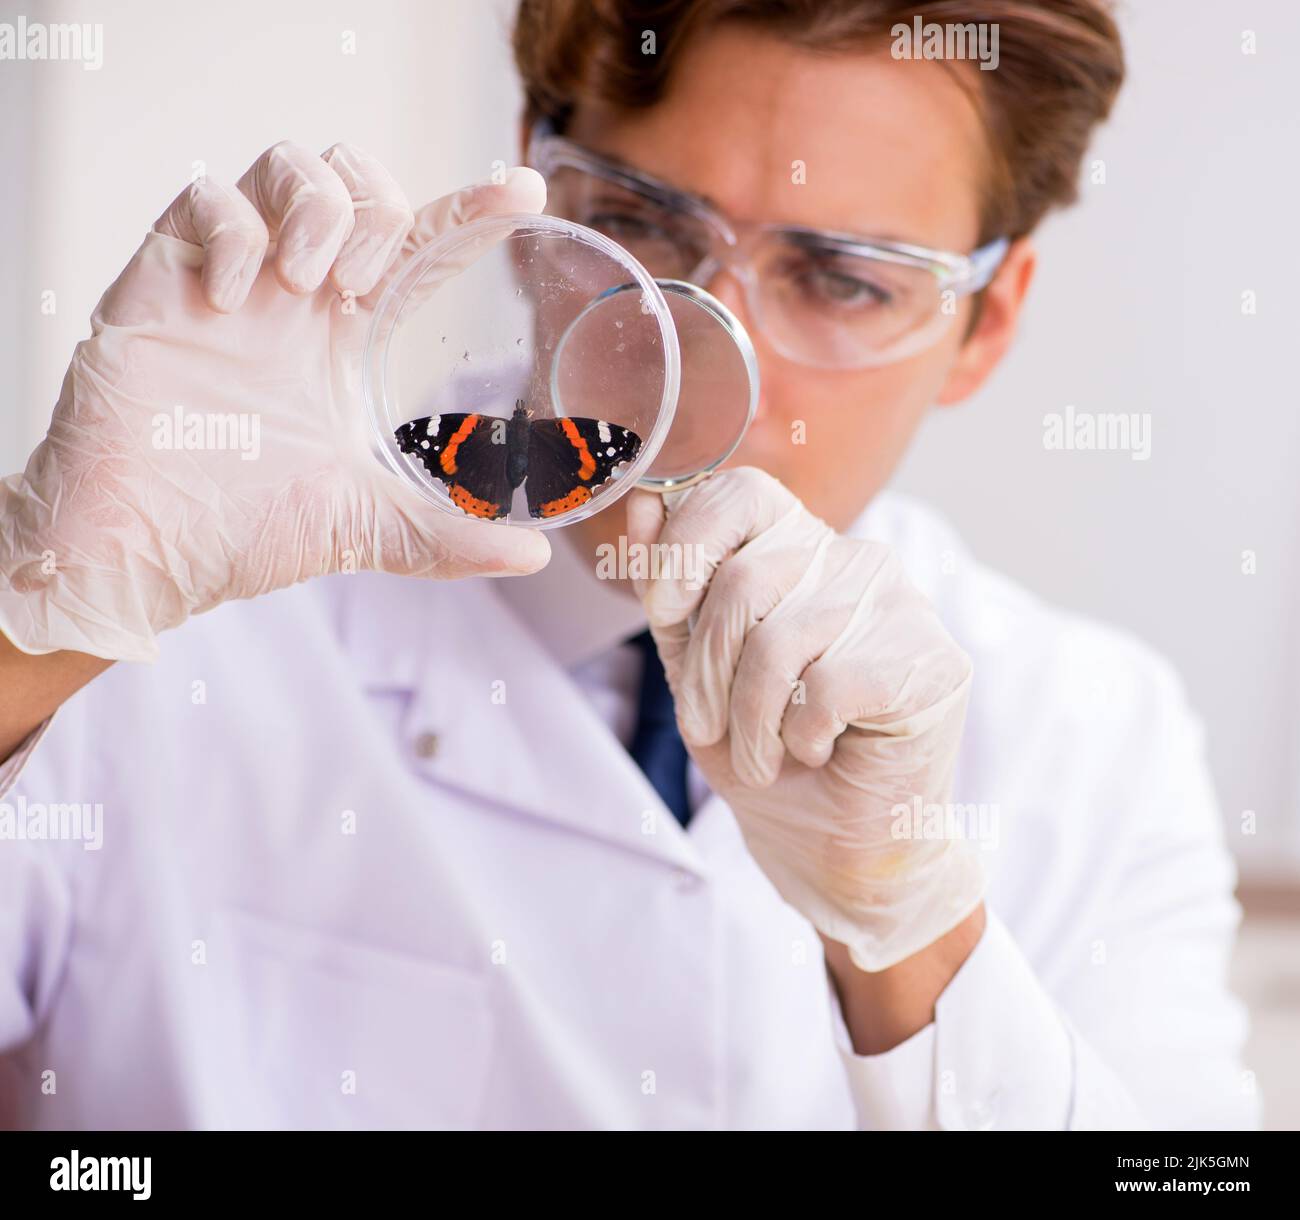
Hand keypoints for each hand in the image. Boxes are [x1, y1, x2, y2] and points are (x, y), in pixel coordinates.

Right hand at [0, 142, 550, 663]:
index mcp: (346, 339)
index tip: (523, 196)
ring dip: (316, 208)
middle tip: (362, 283)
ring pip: (288, 165)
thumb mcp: (365, 526)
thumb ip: (448, 536)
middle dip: (378, 205)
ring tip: (308, 285)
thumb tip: (534, 554)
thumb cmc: (244, 529)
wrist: (143, 547)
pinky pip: (205, 197)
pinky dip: (233, 229)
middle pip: (354, 179)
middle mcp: (294, 297)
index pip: (419, 251)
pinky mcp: (164, 274)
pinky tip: (233, 296)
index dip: (470, 213)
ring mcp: (230, 278)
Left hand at [626, 468, 984, 971]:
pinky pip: (827, 686)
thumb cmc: (768, 751)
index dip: (685, 547)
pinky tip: (824, 748)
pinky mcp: (931, 661)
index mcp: (796, 548)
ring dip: (749, 720)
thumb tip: (640, 507)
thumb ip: (670, 594)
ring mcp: (899, 605)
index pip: (738, 493)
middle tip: (711, 730)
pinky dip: (803, 735)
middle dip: (705, 674)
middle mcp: (854, 561)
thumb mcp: (695, 671)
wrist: (838, 843)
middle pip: (743, 581)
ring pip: (780, 640)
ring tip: (765, 753)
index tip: (665, 612)